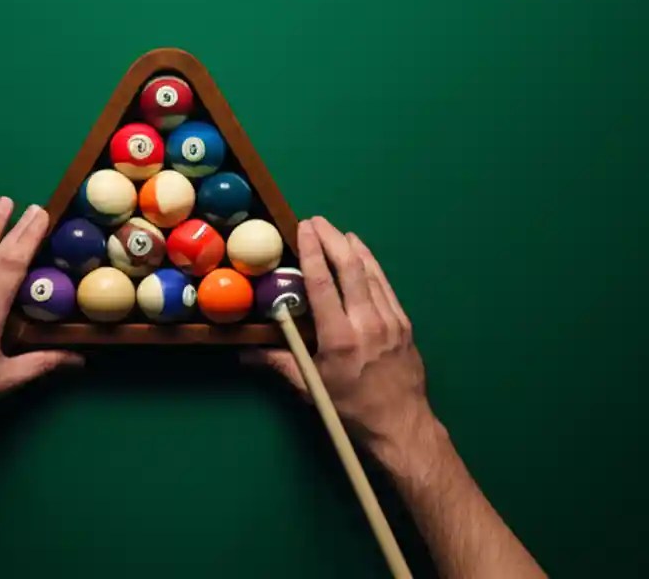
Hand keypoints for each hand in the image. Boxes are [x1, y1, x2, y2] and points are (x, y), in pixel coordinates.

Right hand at [245, 217, 436, 460]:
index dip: (313, 252)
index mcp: (340, 338)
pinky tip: (363, 256)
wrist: (402, 426)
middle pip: (351, 269)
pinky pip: (385, 286)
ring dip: (354, 248)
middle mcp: (367, 323)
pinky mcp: (404, 323)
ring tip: (337, 231)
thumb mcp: (311, 388)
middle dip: (333, 239)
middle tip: (317, 221)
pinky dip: (372, 266)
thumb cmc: (351, 409)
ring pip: (371, 273)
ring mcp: (390, 321)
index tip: (303, 228)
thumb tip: (244, 352)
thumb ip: (279, 363)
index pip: (323, 284)